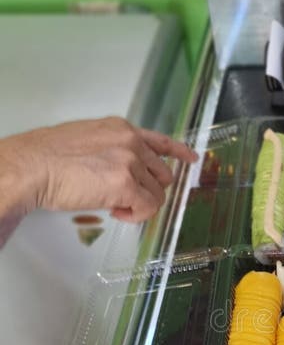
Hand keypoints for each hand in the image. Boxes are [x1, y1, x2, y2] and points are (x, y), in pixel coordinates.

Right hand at [0, 117, 196, 222]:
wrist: (32, 167)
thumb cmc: (47, 158)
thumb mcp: (87, 140)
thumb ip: (111, 149)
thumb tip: (118, 169)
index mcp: (121, 128)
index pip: (160, 140)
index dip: (178, 152)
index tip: (191, 158)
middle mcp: (131, 141)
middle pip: (162, 174)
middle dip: (148, 190)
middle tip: (125, 199)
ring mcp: (131, 162)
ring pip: (157, 194)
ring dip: (139, 205)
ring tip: (114, 205)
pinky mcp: (127, 184)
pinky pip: (148, 208)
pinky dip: (135, 216)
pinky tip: (115, 212)